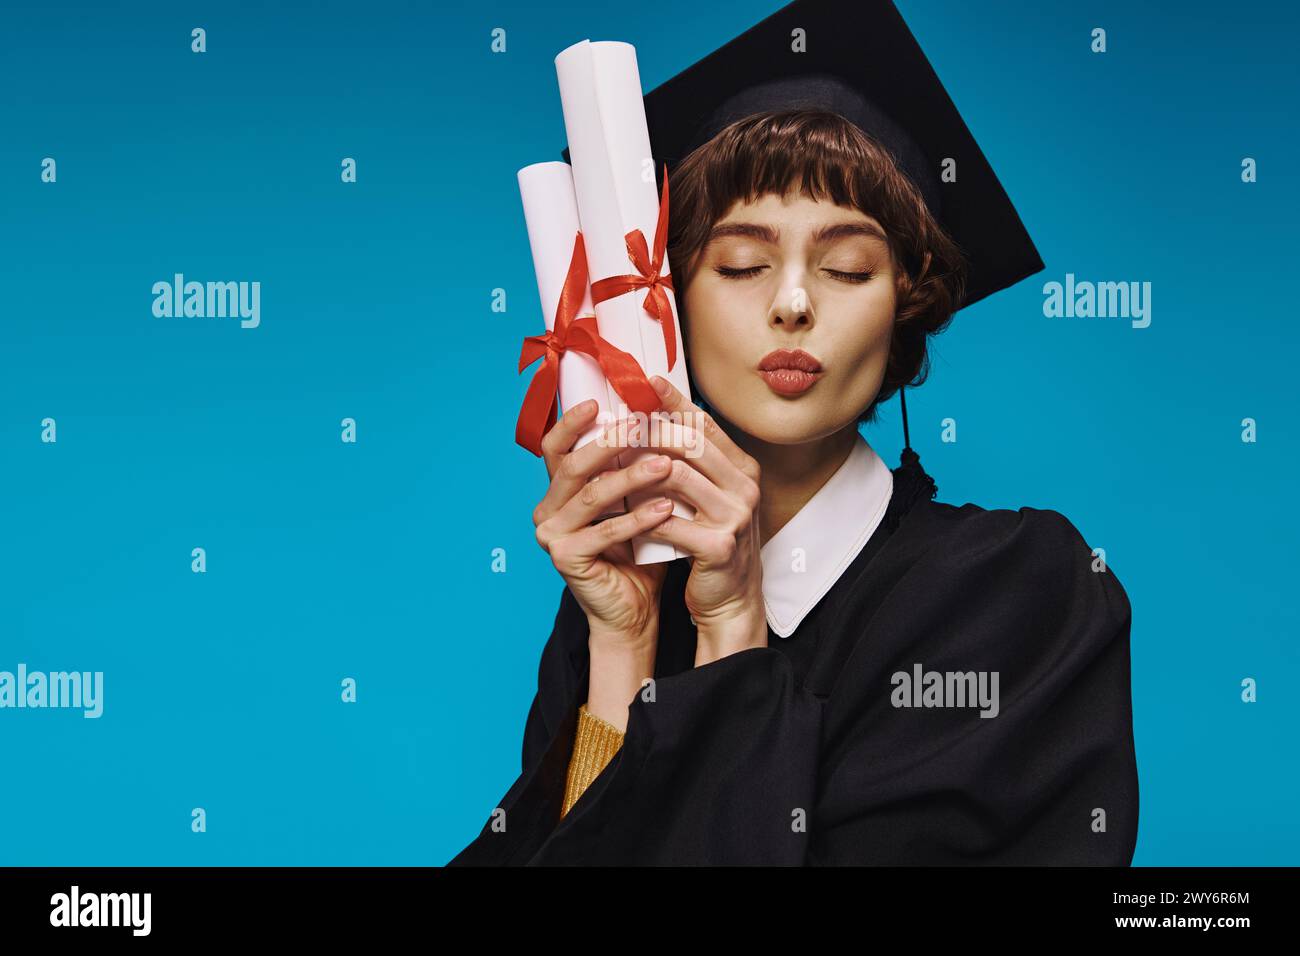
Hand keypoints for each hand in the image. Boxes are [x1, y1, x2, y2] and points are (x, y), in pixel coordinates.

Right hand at [532, 400, 675, 652]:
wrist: (633, 609)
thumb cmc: (638, 551)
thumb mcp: (634, 501)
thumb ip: (632, 464)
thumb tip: (657, 413)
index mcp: (559, 491)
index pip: (556, 447)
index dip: (572, 422)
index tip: (600, 401)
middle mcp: (547, 509)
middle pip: (573, 465)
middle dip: (611, 443)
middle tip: (643, 427)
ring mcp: (551, 534)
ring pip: (592, 495)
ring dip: (632, 477)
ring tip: (667, 465)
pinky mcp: (565, 558)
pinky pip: (604, 531)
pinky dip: (637, 519)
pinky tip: (666, 509)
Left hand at [635, 376, 767, 665]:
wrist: (731, 600)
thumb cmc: (712, 545)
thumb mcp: (711, 499)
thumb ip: (692, 466)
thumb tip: (653, 424)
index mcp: (743, 469)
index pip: (705, 425)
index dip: (675, 402)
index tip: (648, 382)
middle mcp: (745, 487)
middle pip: (690, 443)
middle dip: (649, 430)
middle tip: (615, 424)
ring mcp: (736, 516)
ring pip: (677, 476)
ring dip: (638, 471)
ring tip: (609, 467)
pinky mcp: (719, 546)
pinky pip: (669, 522)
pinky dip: (640, 517)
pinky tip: (620, 515)